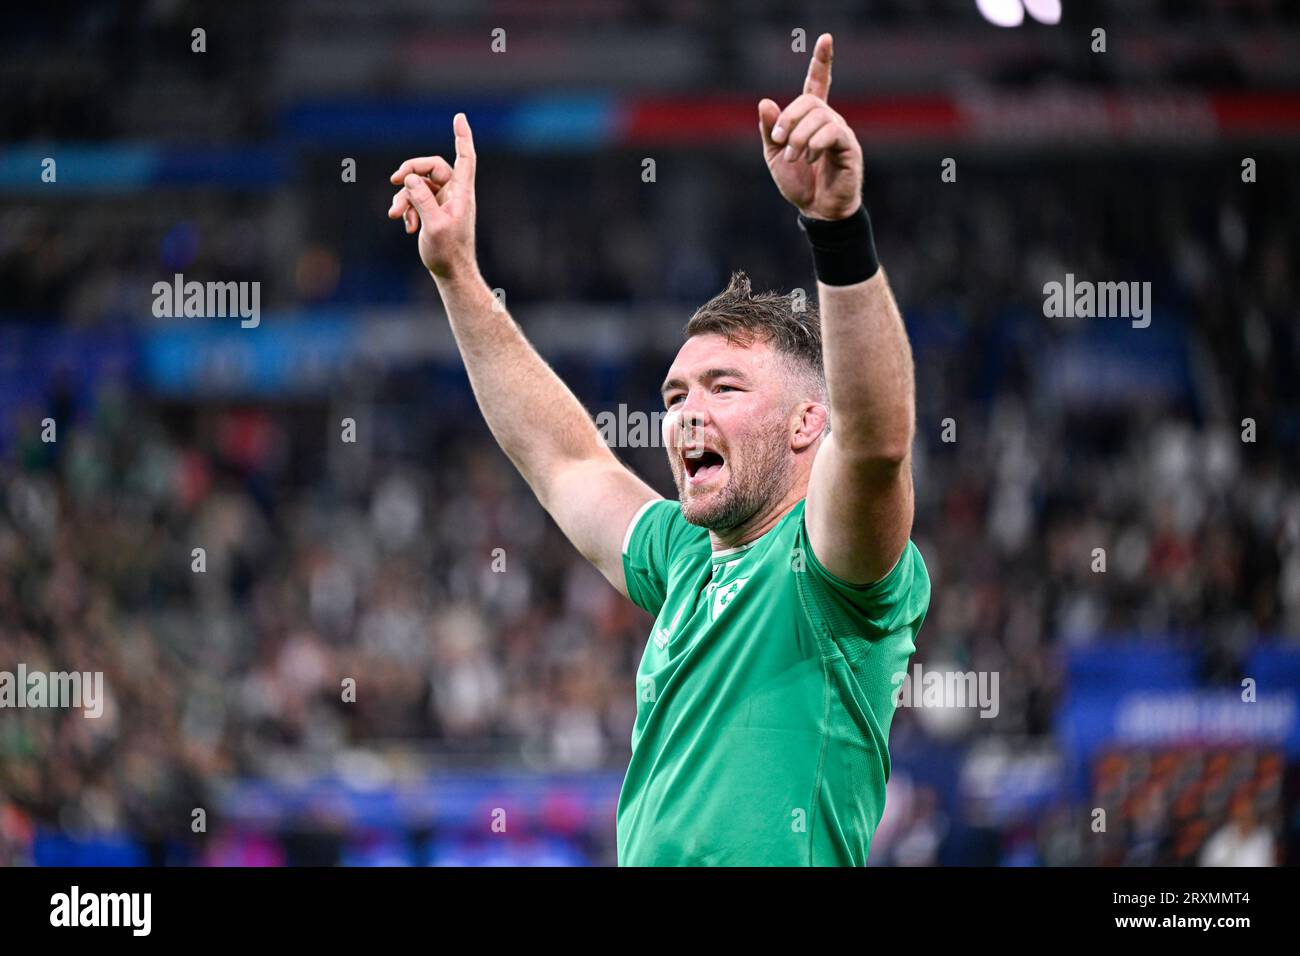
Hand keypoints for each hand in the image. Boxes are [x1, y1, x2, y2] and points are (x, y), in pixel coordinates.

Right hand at [388, 112, 477, 277]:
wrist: (450, 273)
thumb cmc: (447, 252)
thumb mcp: (433, 226)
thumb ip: (422, 201)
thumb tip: (411, 179)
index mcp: (462, 193)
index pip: (465, 158)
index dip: (462, 137)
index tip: (459, 117)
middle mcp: (454, 194)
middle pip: (431, 167)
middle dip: (411, 171)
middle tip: (395, 179)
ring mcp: (443, 202)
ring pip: (418, 185)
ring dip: (404, 198)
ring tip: (396, 216)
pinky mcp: (433, 211)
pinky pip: (415, 199)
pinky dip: (407, 209)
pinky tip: (406, 226)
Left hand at [758, 34, 862, 220]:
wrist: (816, 210)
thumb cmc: (799, 183)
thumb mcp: (774, 155)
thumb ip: (769, 130)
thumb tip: (765, 101)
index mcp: (811, 119)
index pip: (817, 84)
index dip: (821, 62)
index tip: (825, 38)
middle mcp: (829, 120)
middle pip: (809, 102)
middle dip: (788, 120)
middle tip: (779, 142)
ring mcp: (841, 132)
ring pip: (818, 117)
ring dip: (798, 137)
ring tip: (792, 158)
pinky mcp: (849, 147)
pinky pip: (833, 132)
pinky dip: (815, 143)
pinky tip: (810, 158)